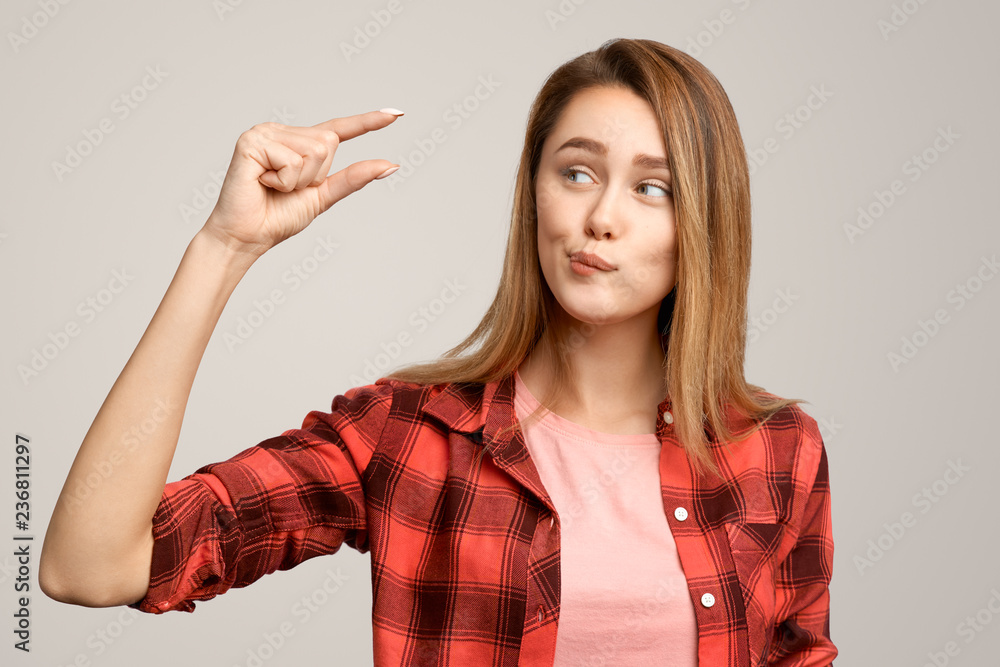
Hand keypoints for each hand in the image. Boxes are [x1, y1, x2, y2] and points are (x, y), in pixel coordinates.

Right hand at [200, 109, 401, 256]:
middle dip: (315, 175)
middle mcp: (282, 131)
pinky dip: (283, 180)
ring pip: (314, 151)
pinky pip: (292, 160)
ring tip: (273, 185)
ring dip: (298, 180)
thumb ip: (353, 178)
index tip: (397, 114)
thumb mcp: (323, 196)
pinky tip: (261, 182)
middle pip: (329, 143)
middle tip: (287, 188)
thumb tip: (390, 164)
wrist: (246, 236)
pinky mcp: (252, 141)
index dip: (368, 121)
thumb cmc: (278, 217)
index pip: (339, 128)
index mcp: (299, 143)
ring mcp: (265, 132)